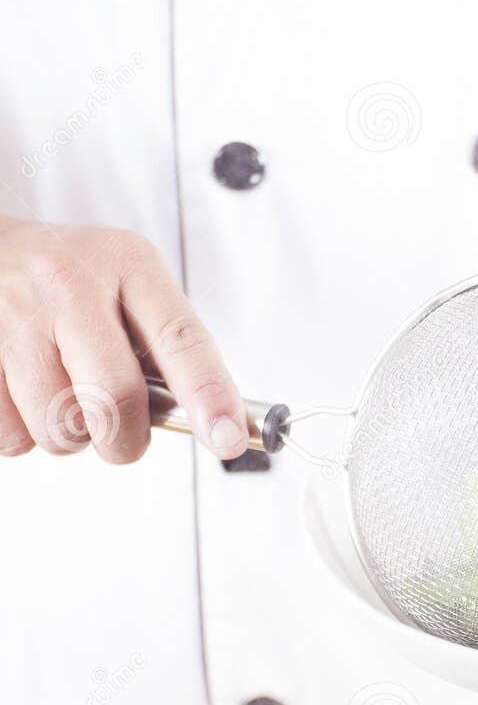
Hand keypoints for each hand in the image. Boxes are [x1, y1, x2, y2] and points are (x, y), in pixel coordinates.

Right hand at [0, 216, 247, 462]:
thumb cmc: (68, 279)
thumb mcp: (127, 284)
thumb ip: (165, 347)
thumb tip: (213, 425)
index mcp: (127, 264)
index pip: (180, 338)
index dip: (209, 395)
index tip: (228, 438)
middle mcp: (69, 283)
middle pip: (115, 398)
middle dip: (125, 440)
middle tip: (120, 436)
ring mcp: (14, 315)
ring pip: (58, 428)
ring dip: (69, 436)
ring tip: (60, 395)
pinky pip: (11, 436)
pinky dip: (23, 433)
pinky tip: (24, 393)